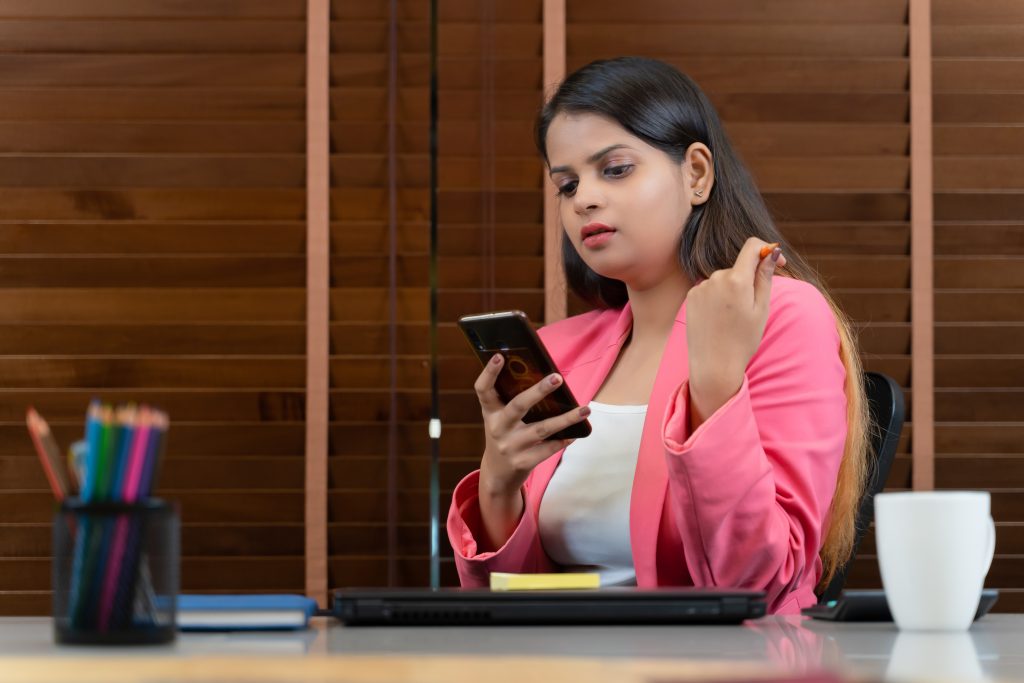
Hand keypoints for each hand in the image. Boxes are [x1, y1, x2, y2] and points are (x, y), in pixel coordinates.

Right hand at [473, 354, 590, 549]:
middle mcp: (497, 428)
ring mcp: (510, 446)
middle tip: (557, 378)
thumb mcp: (500, 418)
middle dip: (538, 391)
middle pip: (518, 406)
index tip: (499, 356)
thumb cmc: (505, 435)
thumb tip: (546, 377)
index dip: (489, 373)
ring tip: (585, 409)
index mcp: (490, 412)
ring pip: (542, 429)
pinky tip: (576, 434)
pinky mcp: (523, 462)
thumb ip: (512, 400)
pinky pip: (548, 449)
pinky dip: (563, 440)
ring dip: (566, 418)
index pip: (483, 390)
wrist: (498, 474)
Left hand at [685, 237, 786, 426]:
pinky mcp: (690, 296)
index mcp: (737, 280)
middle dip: (749, 280)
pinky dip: (718, 298)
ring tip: (733, 318)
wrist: (714, 365)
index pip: (752, 246)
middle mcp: (715, 278)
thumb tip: (772, 251)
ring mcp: (700, 287)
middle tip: (752, 308)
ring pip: (724, 280)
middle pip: (738, 267)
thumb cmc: (742, 340)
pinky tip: (718, 319)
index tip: (776, 262)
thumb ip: (765, 276)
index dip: (767, 249)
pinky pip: (710, 289)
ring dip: (732, 291)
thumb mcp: (761, 309)